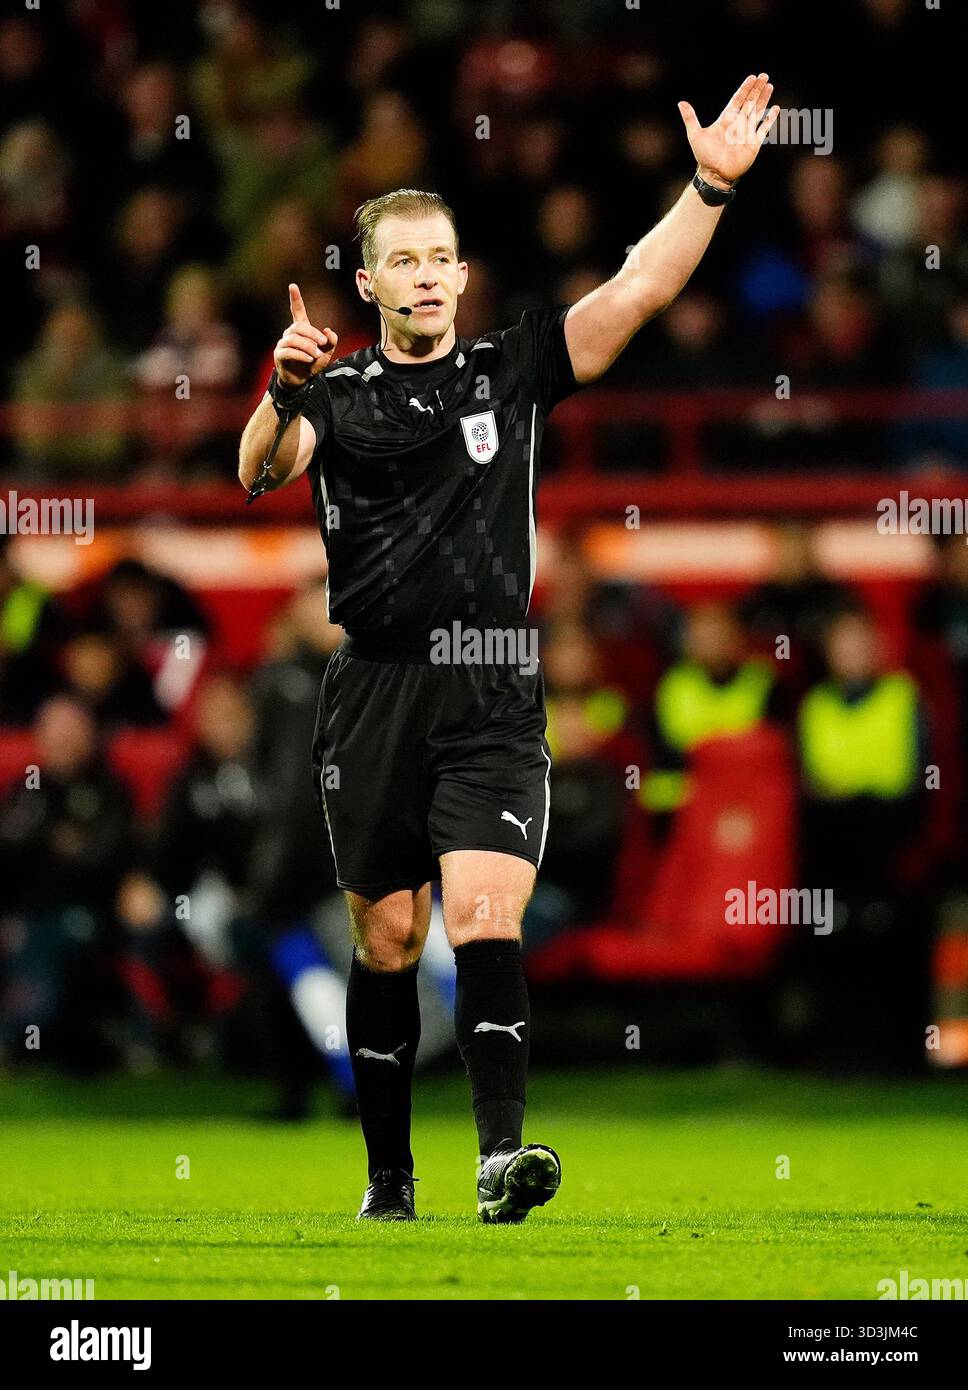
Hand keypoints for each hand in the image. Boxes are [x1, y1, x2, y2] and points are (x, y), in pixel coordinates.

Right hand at [274, 283, 338, 386]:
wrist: (302, 380)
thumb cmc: (312, 364)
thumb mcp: (327, 353)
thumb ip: (331, 341)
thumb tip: (328, 330)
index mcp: (301, 330)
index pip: (297, 311)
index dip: (295, 299)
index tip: (293, 286)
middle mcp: (290, 334)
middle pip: (299, 327)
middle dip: (312, 333)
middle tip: (323, 342)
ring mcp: (283, 344)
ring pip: (294, 339)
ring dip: (308, 346)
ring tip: (316, 355)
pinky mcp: (279, 355)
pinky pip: (289, 351)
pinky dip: (301, 355)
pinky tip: (308, 359)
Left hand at [678, 73, 778, 187]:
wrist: (714, 174)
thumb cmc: (704, 156)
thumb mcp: (695, 135)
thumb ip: (690, 118)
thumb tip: (680, 102)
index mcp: (726, 119)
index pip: (737, 99)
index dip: (744, 88)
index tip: (752, 77)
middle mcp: (738, 124)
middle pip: (749, 102)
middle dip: (756, 89)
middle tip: (764, 75)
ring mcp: (746, 133)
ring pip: (758, 111)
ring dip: (764, 99)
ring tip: (769, 86)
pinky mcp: (754, 143)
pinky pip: (764, 128)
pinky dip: (769, 119)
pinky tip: (775, 108)